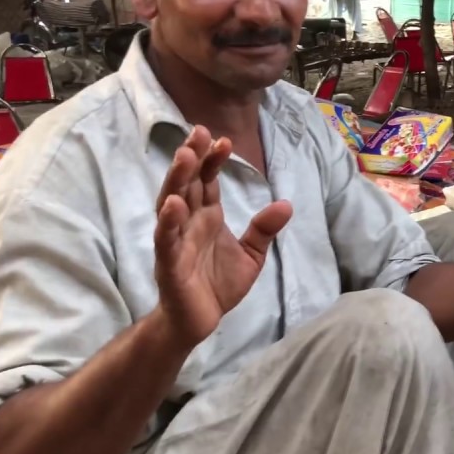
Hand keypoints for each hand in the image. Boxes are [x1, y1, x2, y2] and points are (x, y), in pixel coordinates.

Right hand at [154, 126, 292, 345]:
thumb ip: (264, 230)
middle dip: (192, 158)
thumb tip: (286, 204)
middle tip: (199, 132)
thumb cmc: (219, 284)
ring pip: (171, 204)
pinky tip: (173, 204)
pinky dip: (168, 222)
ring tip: (184, 156)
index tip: (223, 140)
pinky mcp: (169, 264)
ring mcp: (176, 241)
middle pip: (188, 184)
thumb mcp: (251, 255)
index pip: (208, 182)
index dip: (213, 161)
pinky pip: (166, 240)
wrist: (200, 321)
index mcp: (206, 217)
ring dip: (177, 180)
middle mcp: (188, 223)